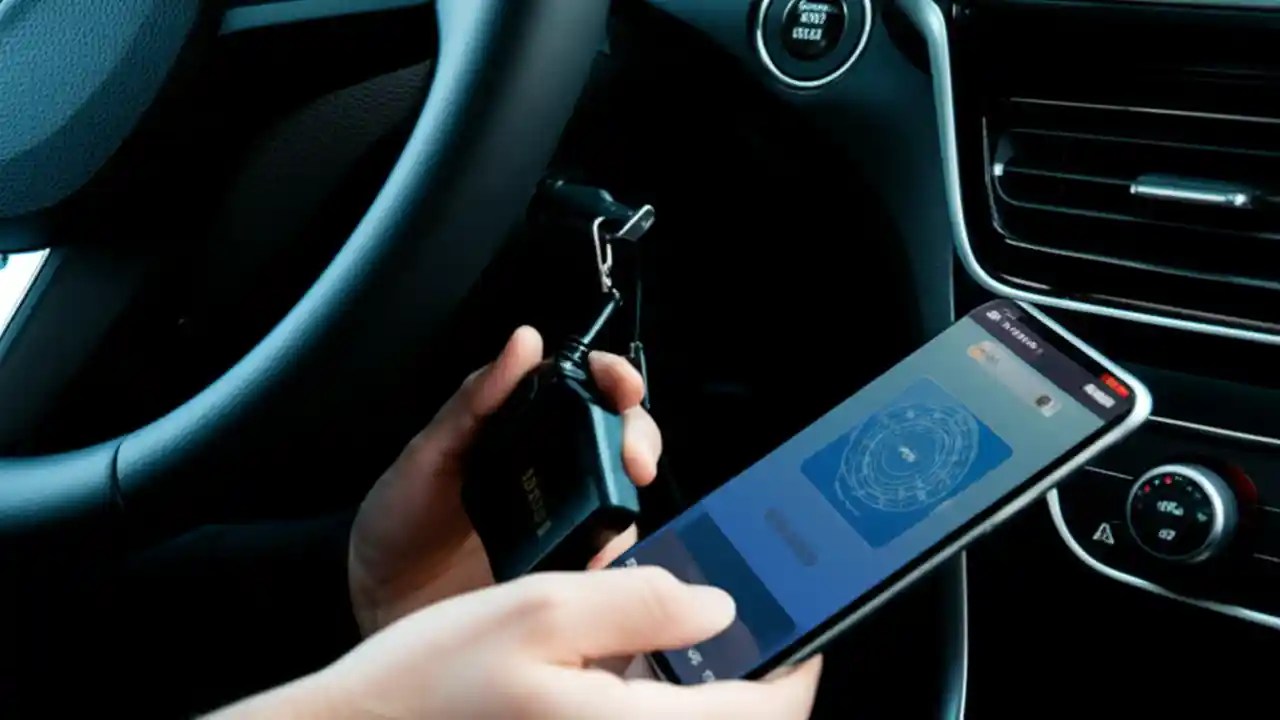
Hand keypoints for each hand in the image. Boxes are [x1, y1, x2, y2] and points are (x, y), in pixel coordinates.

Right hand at [215, 568, 822, 719]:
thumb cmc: (425, 687)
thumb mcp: (536, 612)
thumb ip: (639, 602)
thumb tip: (718, 606)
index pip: (769, 713)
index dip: (799, 664)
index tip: (801, 623)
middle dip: (752, 681)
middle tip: (732, 623)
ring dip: (703, 696)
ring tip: (676, 639)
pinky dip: (654, 708)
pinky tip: (623, 673)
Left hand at [348, 327, 662, 634]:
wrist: (379, 600)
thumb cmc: (398, 518)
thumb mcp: (429, 452)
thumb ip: (476, 398)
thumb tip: (525, 340)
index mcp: (521, 425)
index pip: (584, 385)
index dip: (613, 378)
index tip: (622, 387)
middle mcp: (553, 467)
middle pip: (621, 437)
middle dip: (639, 439)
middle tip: (633, 461)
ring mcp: (564, 520)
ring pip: (623, 495)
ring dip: (629, 498)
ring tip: (614, 510)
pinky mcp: (567, 570)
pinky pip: (608, 558)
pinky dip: (614, 557)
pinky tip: (597, 560)